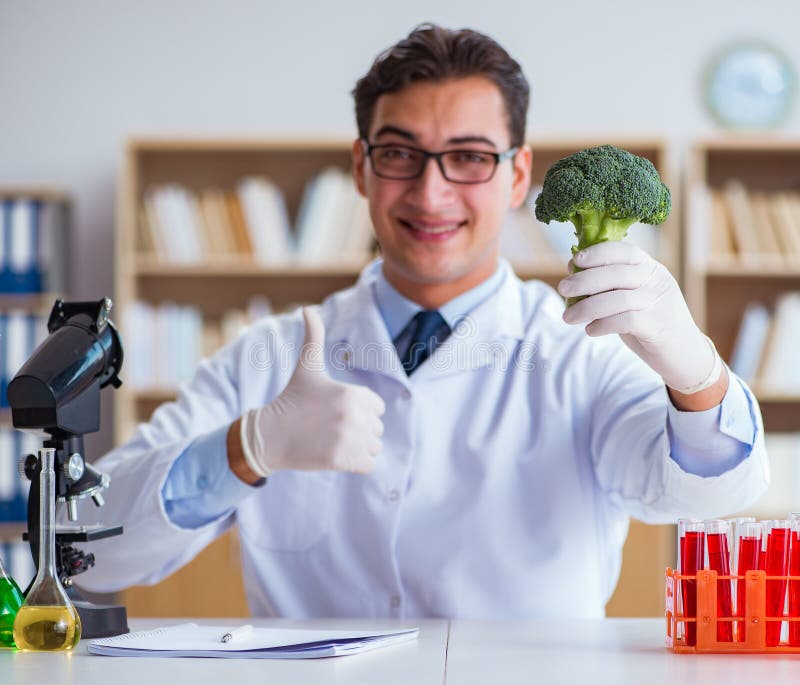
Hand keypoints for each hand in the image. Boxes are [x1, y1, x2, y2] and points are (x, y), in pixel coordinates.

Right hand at [239, 307, 384, 476]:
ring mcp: (348, 439)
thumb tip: (307, 308)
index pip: (377, 408)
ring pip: (373, 447)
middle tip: (329, 428)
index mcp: (353, 394)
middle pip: (376, 429)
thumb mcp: (306, 366)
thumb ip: (313, 336)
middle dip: (358, 431)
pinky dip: (355, 464)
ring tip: (332, 441)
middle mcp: (354, 415)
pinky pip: (368, 465)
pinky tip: (335, 455)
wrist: (270, 434)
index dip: (359, 411)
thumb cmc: (292, 399)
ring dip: (357, 449)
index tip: (334, 411)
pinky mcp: (342, 460)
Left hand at [557, 242, 719, 393]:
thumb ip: (611, 285)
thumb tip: (573, 271)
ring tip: (568, 318)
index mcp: (651, 269)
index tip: (575, 261)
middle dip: (584, 280)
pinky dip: (602, 324)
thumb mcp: (633, 298)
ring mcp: (660, 303)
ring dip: (587, 307)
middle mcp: (658, 281)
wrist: (685, 355)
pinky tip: (590, 331)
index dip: (598, 253)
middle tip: (563, 289)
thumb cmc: (651, 323)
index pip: (625, 251)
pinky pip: (624, 321)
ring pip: (618, 298)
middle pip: (617, 273)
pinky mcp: (658, 327)